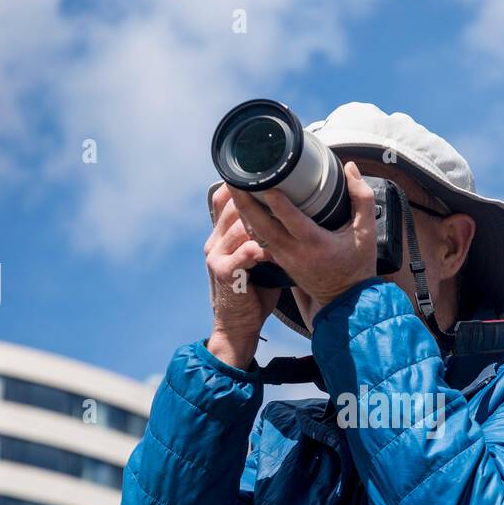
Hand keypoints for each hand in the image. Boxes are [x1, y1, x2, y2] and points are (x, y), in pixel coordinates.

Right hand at [204, 183, 280, 368]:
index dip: (242, 186)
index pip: (224, 200)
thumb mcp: (257, 261)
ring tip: (282, 215)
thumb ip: (264, 240)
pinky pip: (243, 251)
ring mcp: (216, 256)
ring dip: (262, 220)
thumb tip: (289, 220)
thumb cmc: (253, 293)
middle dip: (256, 197)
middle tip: (281, 189)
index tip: (267, 177)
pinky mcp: (223, 272)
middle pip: (231, 206)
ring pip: (238, 225)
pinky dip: (259, 248)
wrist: (238, 327)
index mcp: (221, 236)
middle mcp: (214, 242)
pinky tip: (273, 248)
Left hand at [227, 161, 376, 332]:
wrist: (346, 300)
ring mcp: (284, 258)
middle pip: (263, 227)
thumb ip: (361, 198)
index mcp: (317, 244)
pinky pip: (259, 239)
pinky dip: (249, 223)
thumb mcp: (367, 232)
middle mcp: (295, 253)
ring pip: (256, 233)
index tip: (267, 184)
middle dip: (246, 203)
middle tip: (235, 180)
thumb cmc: (357, 265)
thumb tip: (349, 168)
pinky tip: (243, 206)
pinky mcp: (279, 260)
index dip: (278, 203)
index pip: (293, 221)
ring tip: (234, 188)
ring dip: (243, 212)